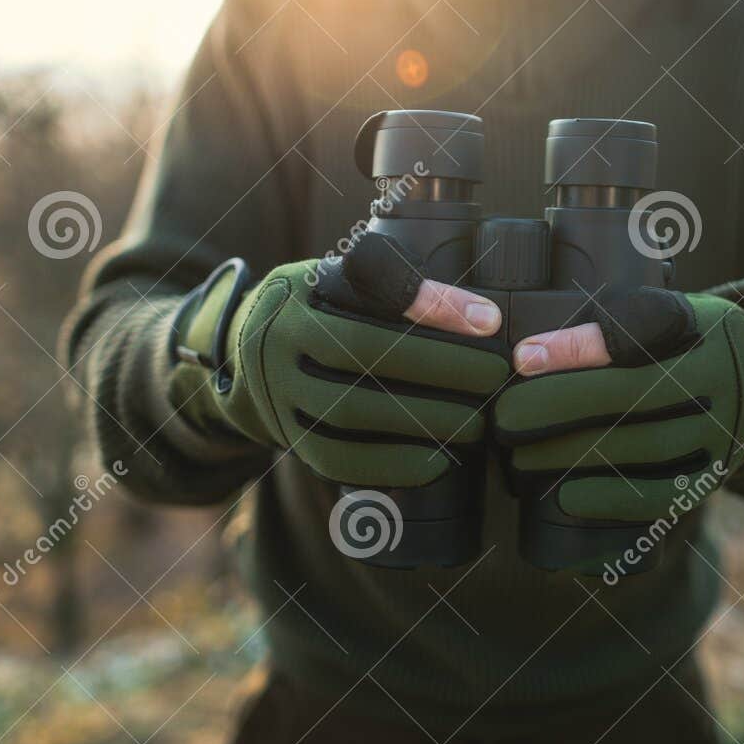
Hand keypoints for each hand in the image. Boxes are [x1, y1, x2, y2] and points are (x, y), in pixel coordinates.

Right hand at [171, 232, 508, 487]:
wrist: (248, 356)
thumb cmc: (320, 309)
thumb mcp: (343, 278)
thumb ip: (397, 283)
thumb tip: (481, 318)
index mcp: (297, 296)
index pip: (370, 297)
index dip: (431, 309)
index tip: (490, 323)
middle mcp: (277, 345)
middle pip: (361, 361)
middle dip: (438, 373)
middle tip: (495, 383)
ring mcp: (277, 396)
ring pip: (349, 414)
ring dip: (421, 422)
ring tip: (476, 425)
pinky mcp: (289, 439)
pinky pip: (338, 460)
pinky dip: (391, 464)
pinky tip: (437, 462)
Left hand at [495, 288, 743, 521]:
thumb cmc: (683, 342)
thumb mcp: (659, 314)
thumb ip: (605, 327)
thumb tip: (528, 358)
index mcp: (702, 325)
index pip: (637, 331)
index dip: (578, 348)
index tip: (522, 360)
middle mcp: (722, 376)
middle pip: (634, 395)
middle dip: (559, 408)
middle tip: (505, 420)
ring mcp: (724, 429)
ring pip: (644, 445)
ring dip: (575, 455)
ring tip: (520, 460)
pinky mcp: (716, 474)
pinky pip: (663, 493)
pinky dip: (612, 497)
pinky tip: (567, 497)